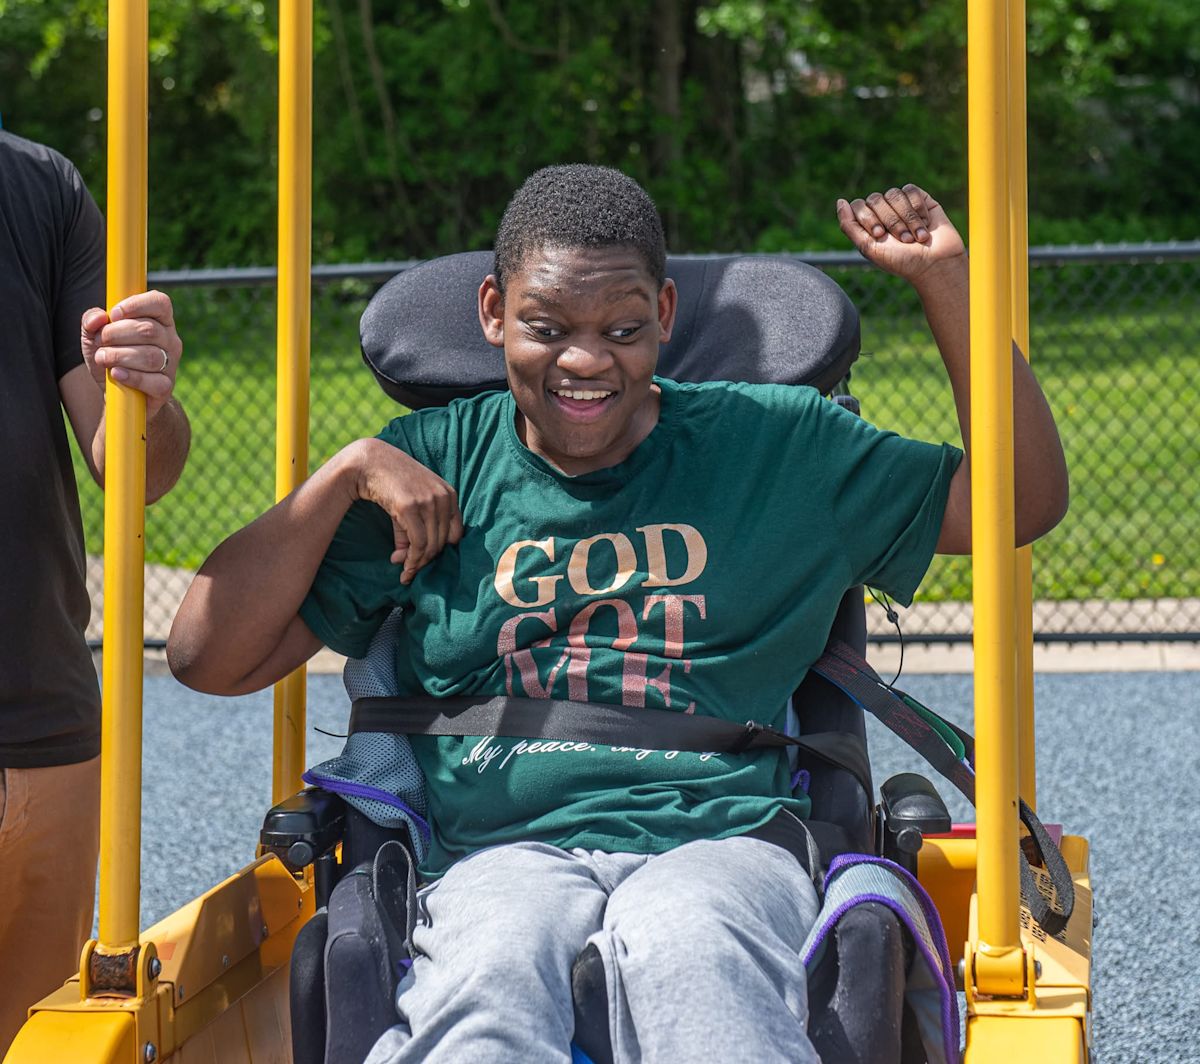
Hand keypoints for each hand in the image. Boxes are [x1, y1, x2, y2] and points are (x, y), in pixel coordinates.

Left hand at [81, 290, 182, 420]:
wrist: (117, 395)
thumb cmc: (110, 359)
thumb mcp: (94, 336)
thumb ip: (91, 320)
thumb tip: (98, 318)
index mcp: (158, 321)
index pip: (160, 302)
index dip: (136, 305)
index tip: (114, 314)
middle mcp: (170, 340)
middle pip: (149, 330)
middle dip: (117, 334)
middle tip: (101, 341)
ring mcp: (171, 364)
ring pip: (151, 356)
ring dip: (119, 356)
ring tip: (103, 358)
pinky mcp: (166, 387)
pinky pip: (154, 381)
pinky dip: (131, 377)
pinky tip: (116, 374)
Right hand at [350, 439, 463, 583]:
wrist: (369, 462)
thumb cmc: (390, 484)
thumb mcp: (409, 505)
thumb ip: (411, 533)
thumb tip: (403, 562)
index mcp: (449, 495)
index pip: (455, 534)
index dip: (441, 551)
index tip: (425, 560)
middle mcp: (443, 498)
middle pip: (442, 543)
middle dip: (426, 561)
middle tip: (410, 571)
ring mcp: (428, 501)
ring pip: (431, 546)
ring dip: (417, 564)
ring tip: (405, 572)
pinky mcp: (410, 507)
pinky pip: (418, 543)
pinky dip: (412, 560)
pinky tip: (402, 566)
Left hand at [836, 184, 964, 286]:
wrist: (935, 263)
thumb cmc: (901, 261)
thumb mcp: (868, 247)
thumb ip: (849, 226)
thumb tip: (840, 201)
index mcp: (868, 225)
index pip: (858, 205)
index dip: (868, 218)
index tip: (880, 236)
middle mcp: (883, 213)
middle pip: (875, 198)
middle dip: (889, 221)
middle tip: (902, 240)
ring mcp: (901, 205)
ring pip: (893, 194)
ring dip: (906, 218)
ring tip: (915, 237)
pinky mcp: (920, 199)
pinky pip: (911, 191)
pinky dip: (917, 209)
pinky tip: (925, 223)